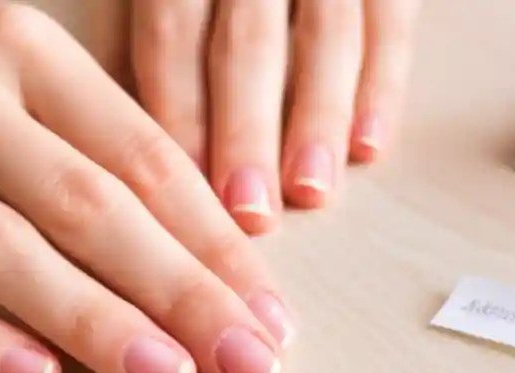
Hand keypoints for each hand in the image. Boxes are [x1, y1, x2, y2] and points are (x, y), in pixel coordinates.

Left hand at [129, 0, 419, 234]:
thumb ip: (134, 32)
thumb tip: (124, 136)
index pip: (172, 27)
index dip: (177, 108)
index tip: (179, 185)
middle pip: (247, 40)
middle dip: (246, 130)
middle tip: (248, 212)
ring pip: (326, 32)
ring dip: (318, 117)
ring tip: (311, 192)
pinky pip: (391, 19)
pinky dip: (384, 84)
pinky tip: (370, 148)